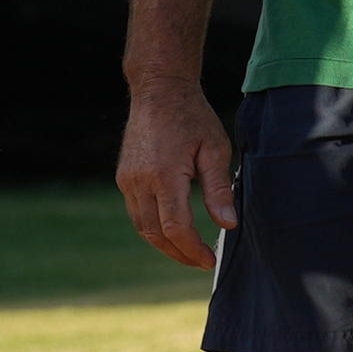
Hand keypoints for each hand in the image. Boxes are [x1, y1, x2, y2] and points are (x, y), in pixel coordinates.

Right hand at [115, 78, 235, 271]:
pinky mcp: (124, 177)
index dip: (193, 249)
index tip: (211, 260)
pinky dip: (153, 227)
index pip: (175, 228)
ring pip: (142, 227)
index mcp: (165, 175)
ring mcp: (128, 179)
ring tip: (189, 250)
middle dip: (179, 253)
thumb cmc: (192, 116)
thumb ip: (219, 189)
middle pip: (156, 234)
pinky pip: (136, 212)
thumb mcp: (215, 149)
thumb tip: (228, 225)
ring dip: (164, 244)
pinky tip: (173, 229)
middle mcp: (140, 181)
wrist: (158, 90)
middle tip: (202, 261)